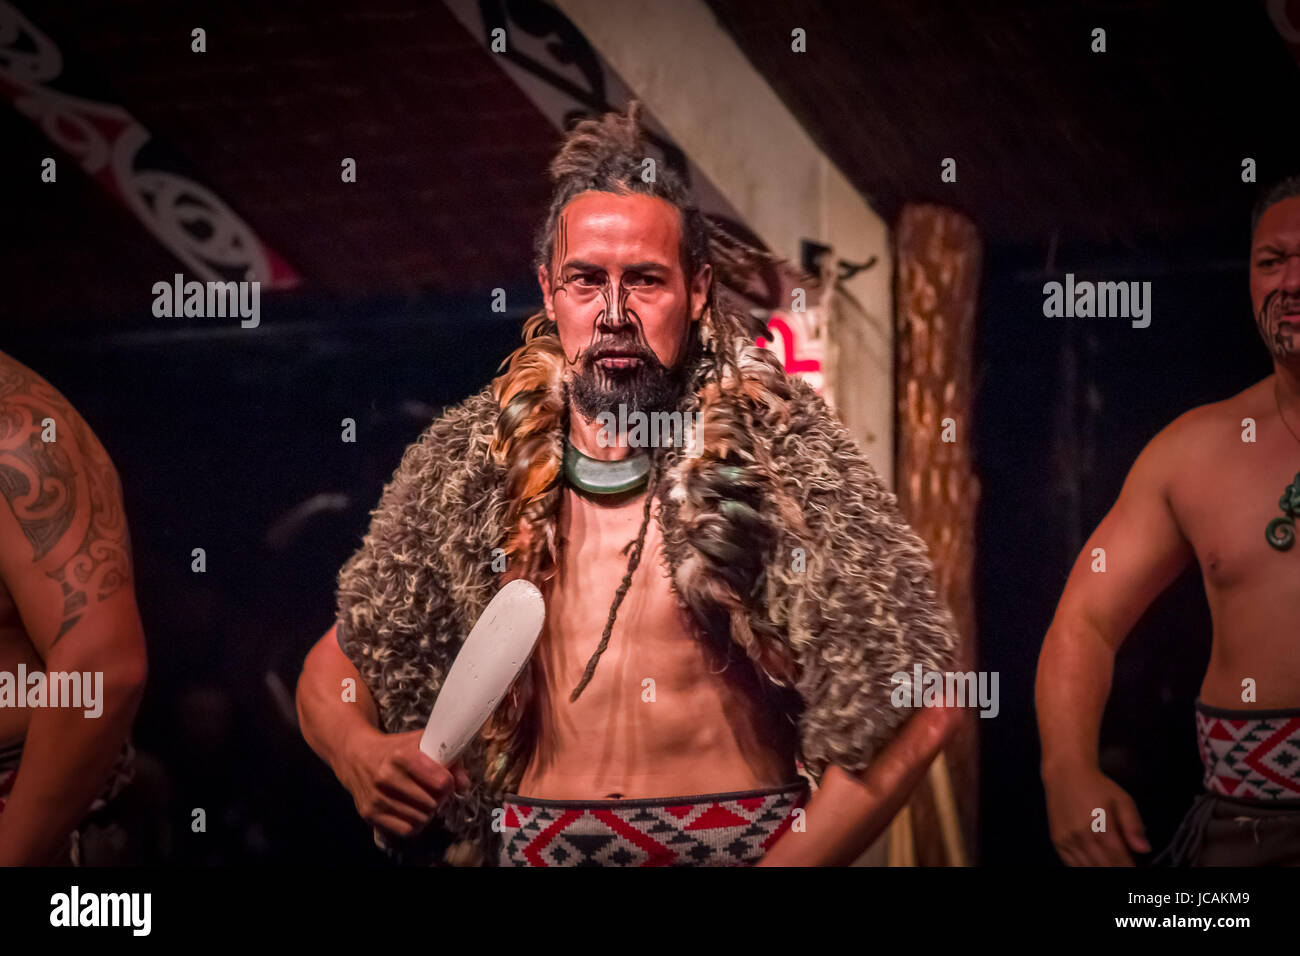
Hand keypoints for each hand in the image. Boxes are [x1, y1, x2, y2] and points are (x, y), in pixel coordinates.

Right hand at [335, 727, 469, 840]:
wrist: (356, 756)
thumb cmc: (395, 748)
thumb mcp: (422, 743)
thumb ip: (448, 758)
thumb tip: (464, 785)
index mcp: (401, 755)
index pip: (440, 782)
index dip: (449, 783)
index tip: (446, 781)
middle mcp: (386, 777)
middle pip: (432, 802)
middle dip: (439, 798)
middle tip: (435, 792)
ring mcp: (376, 798)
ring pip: (421, 819)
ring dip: (428, 812)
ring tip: (424, 801)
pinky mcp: (369, 814)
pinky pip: (405, 830)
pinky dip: (415, 824)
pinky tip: (413, 811)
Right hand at [1044, 764, 1149, 865]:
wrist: (1066, 773)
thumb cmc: (1095, 785)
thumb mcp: (1122, 800)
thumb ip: (1133, 825)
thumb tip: (1143, 848)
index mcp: (1100, 826)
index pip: (1119, 860)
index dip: (1129, 868)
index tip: (1136, 868)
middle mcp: (1081, 836)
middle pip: (1104, 866)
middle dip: (1117, 869)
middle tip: (1125, 865)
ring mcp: (1067, 840)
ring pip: (1087, 868)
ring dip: (1102, 869)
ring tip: (1111, 863)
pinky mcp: (1057, 840)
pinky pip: (1071, 863)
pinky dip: (1084, 867)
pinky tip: (1094, 863)